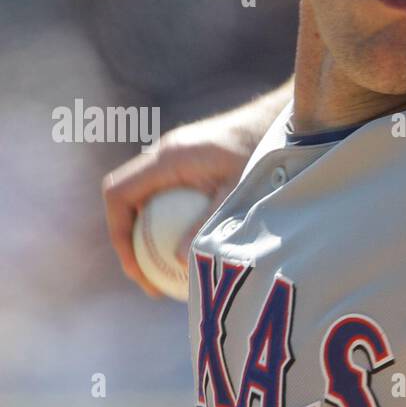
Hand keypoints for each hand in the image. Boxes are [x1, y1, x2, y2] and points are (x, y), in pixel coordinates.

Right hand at [102, 114, 255, 296]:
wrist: (288, 123)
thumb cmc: (266, 152)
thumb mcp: (239, 192)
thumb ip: (208, 223)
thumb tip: (178, 260)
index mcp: (168, 158)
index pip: (118, 195)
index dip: (117, 234)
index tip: (137, 269)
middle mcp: (164, 154)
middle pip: (125, 201)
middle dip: (129, 243)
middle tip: (152, 284)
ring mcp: (176, 158)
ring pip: (144, 200)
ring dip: (147, 236)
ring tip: (169, 277)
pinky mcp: (191, 164)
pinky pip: (166, 198)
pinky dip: (168, 226)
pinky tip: (194, 253)